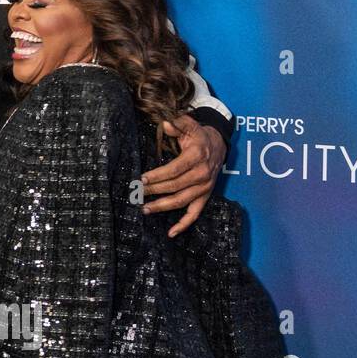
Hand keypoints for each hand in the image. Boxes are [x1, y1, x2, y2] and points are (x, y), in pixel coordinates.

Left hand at [141, 116, 226, 236]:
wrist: (219, 145)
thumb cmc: (199, 136)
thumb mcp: (190, 126)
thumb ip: (178, 124)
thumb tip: (165, 124)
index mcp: (197, 157)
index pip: (174, 170)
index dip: (158, 175)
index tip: (142, 178)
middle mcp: (202, 175)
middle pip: (175, 186)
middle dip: (154, 190)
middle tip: (137, 192)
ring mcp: (204, 188)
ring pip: (181, 201)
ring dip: (162, 207)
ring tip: (145, 209)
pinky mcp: (205, 197)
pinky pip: (195, 214)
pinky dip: (183, 225)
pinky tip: (171, 233)